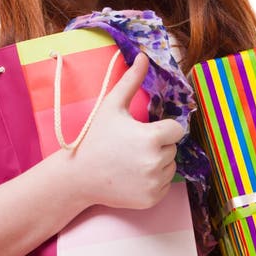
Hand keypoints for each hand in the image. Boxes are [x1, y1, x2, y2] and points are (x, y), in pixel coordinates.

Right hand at [72, 53, 184, 210]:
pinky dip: (154, 180)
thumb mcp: (112, 106)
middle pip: (173, 147)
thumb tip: (144, 56)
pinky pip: (165, 185)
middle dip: (158, 144)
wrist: (79, 176)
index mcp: (151, 138)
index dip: (163, 127)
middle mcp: (156, 162)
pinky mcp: (151, 199)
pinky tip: (134, 175)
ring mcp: (154, 183)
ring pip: (170, 166)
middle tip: (133, 145)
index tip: (146, 130)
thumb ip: (132, 80)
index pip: (176, 129)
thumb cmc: (95, 138)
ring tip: (133, 160)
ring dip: (158, 162)